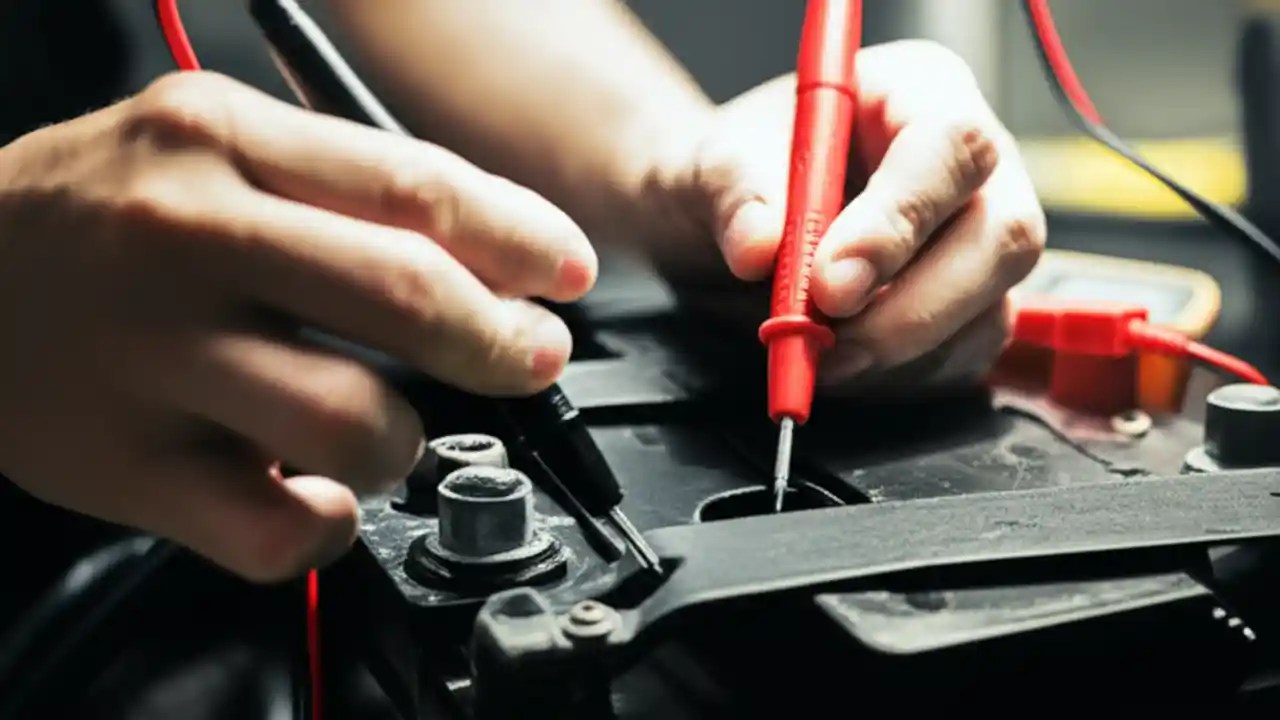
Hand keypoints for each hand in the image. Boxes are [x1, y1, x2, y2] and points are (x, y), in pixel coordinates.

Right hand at [0, 72, 595, 580]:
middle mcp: (183, 237)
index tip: (566, 276)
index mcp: (220, 141)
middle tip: (529, 360)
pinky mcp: (120, 463)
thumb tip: (490, 252)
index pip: (415, 187)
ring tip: (387, 435)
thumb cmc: (98, 215)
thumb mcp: (212, 149)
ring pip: (350, 420)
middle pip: (405, 297)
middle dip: (501, 343)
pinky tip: (320, 496)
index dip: (518, 239)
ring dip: (404, 443)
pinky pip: (273, 526)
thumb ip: (342, 187)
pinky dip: (327, 523)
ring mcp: (147, 356)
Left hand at [649, 41, 1045, 392]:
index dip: (899, 221)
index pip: (950, 146)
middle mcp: (973, 164)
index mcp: (921, 91)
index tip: (830, 284)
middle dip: (911, 308)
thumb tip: (759, 248)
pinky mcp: (974, 306)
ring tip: (817, 353)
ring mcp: (982, 239)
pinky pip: (966, 356)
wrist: (734, 227)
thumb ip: (735, 194)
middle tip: (827, 343)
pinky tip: (843, 365)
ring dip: (897, 351)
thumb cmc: (739, 176)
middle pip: (1000, 235)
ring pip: (989, 309)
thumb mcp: (714, 164)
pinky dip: (900, 377)